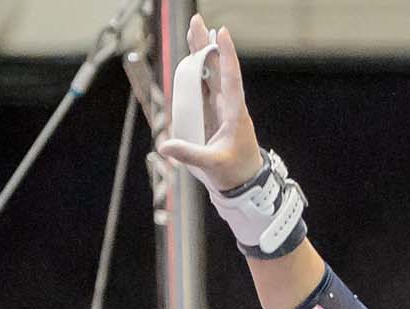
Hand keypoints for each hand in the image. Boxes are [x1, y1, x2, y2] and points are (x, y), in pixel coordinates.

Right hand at [154, 17, 263, 190]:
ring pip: (210, 75)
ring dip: (201, 54)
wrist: (244, 185)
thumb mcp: (211, 165)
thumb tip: (165, 146)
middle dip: (206, 45)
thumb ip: (189, 154)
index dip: (226, 56)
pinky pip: (204, 89)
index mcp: (234, 114)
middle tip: (197, 21)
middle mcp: (229, 106)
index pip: (230, 79)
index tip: (222, 33)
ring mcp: (221, 109)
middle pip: (216, 70)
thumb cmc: (234, 174)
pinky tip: (191, 58)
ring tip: (193, 31)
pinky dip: (196, 72)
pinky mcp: (213, 115)